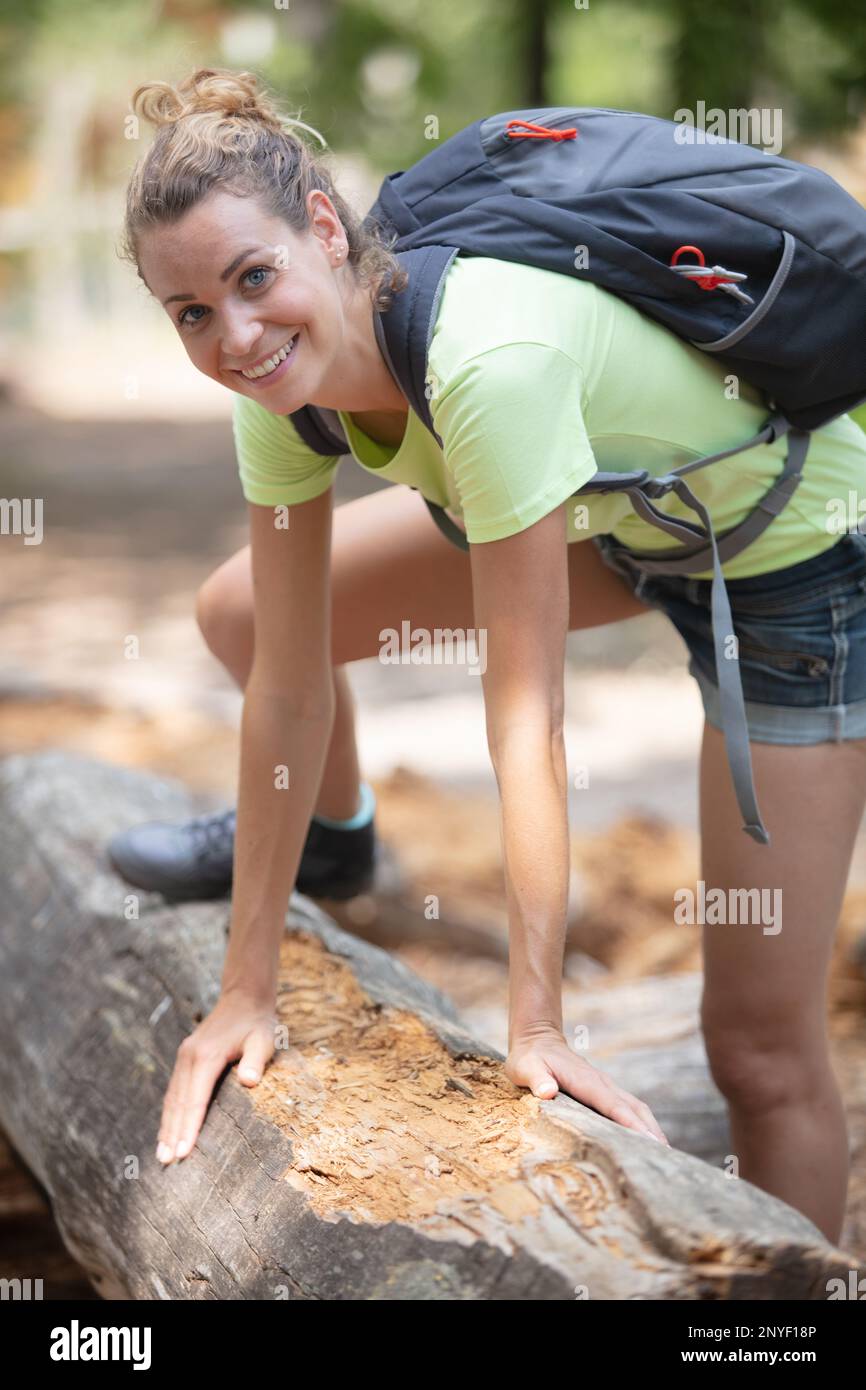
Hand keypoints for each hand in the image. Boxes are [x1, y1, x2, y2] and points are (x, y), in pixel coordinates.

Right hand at [156, 987, 277, 1164]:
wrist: (244, 996)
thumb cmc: (257, 1022)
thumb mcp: (264, 1039)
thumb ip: (256, 1061)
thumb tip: (248, 1083)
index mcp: (206, 1056)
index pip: (195, 1100)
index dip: (189, 1128)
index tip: (183, 1153)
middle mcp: (189, 1057)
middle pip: (178, 1103)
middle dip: (172, 1134)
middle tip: (166, 1163)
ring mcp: (184, 1057)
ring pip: (172, 1098)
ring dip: (166, 1126)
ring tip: (162, 1155)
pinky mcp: (186, 1058)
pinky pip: (174, 1090)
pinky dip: (170, 1112)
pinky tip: (168, 1129)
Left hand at [505, 1026, 670, 1144]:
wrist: (538, 1040)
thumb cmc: (530, 1058)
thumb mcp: (526, 1067)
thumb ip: (536, 1079)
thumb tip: (548, 1093)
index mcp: (586, 1082)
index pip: (613, 1106)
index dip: (631, 1124)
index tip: (650, 1142)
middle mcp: (602, 1084)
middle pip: (634, 1109)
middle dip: (651, 1132)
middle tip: (668, 1159)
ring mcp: (606, 1087)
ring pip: (636, 1108)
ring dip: (651, 1129)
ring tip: (666, 1155)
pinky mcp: (604, 1092)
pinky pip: (629, 1108)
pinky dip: (643, 1124)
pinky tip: (648, 1141)